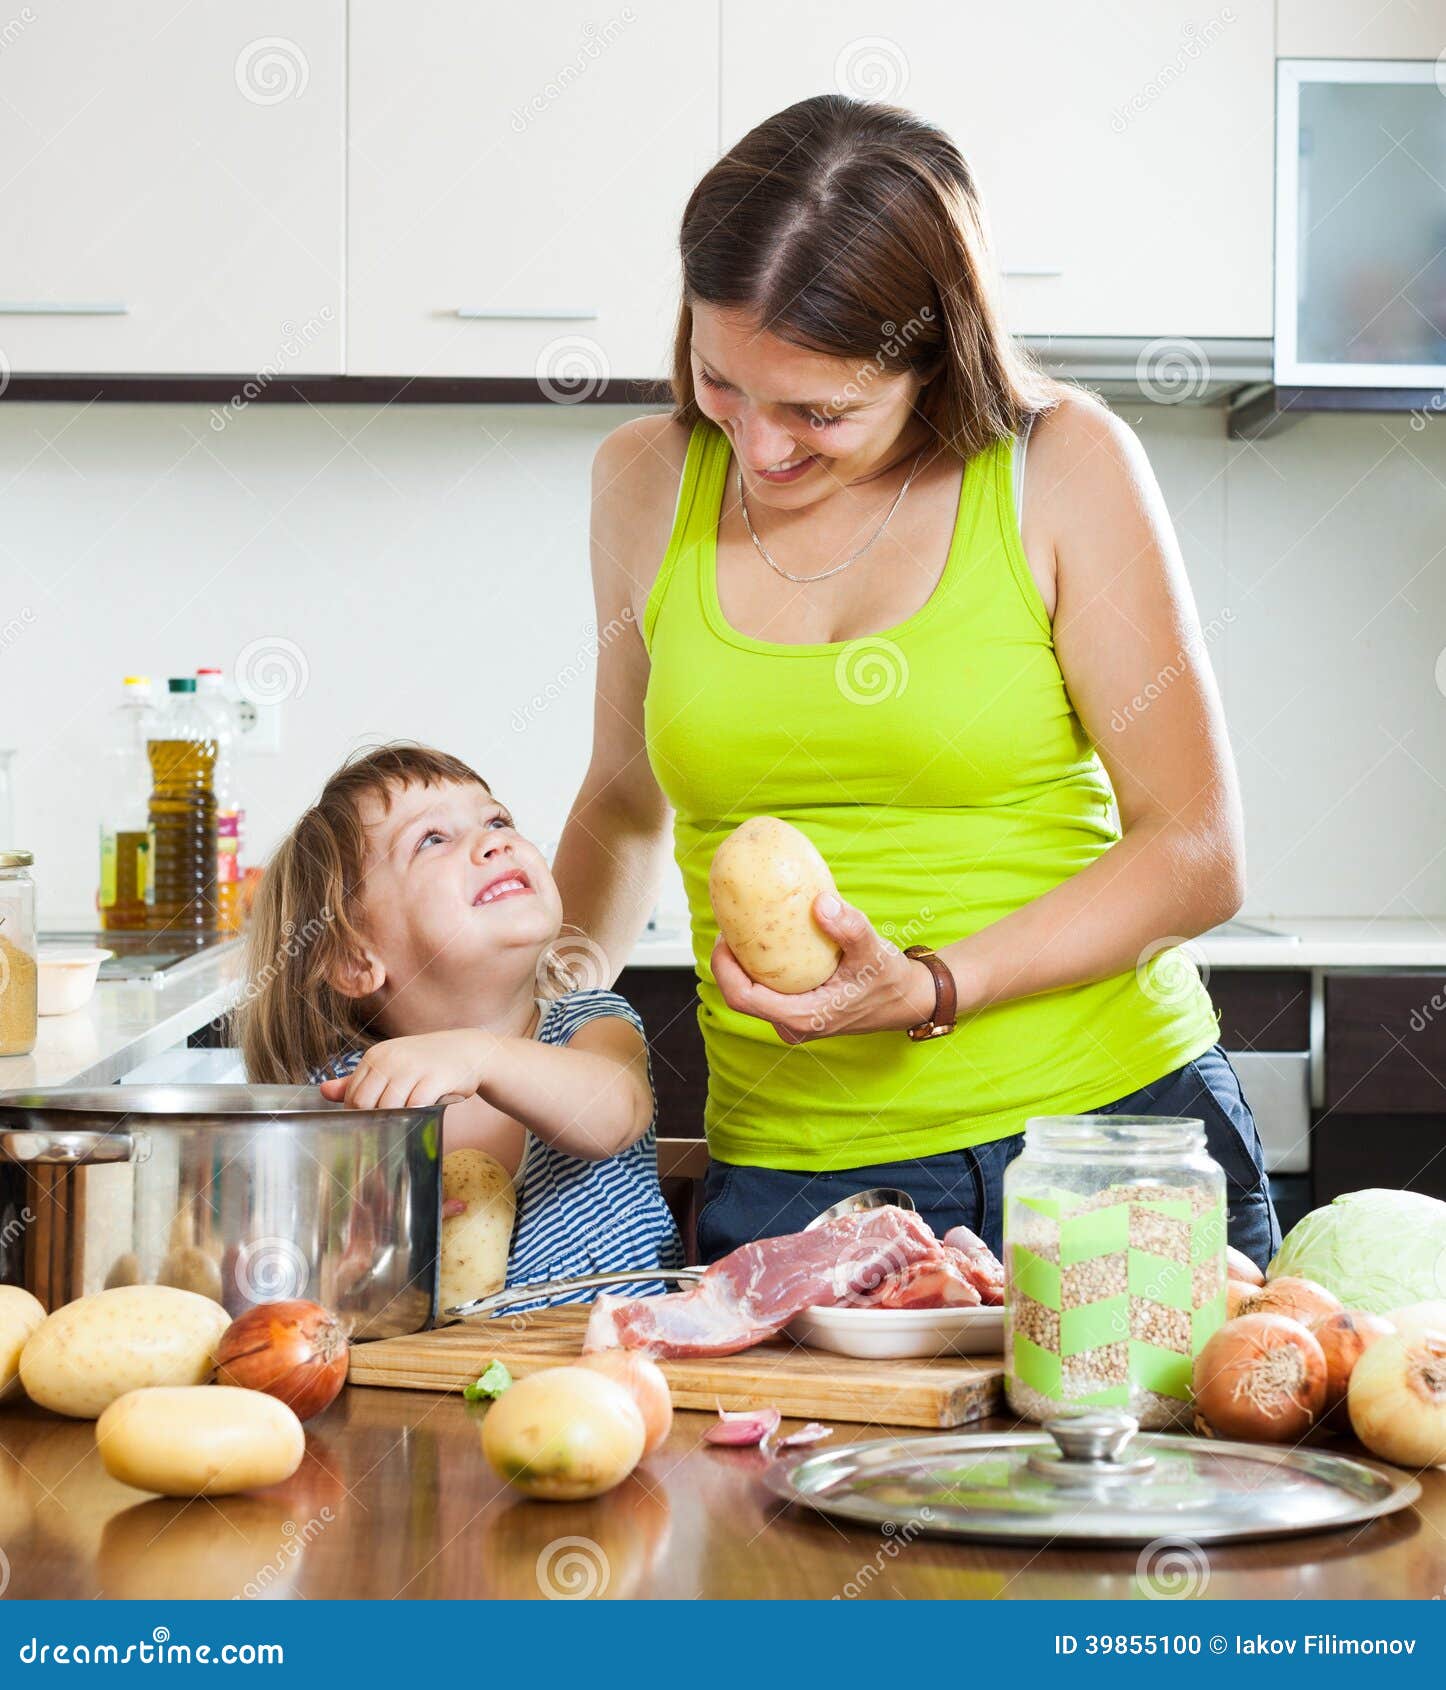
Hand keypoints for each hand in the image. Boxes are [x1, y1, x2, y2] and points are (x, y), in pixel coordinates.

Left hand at [318, 1029, 494, 1110]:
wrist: (468, 1051)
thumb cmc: (424, 1063)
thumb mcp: (389, 1065)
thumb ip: (357, 1080)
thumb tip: (324, 1091)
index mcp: (375, 1056)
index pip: (353, 1096)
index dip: (359, 1114)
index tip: (372, 1122)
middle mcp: (391, 1059)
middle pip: (366, 1104)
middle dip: (375, 1119)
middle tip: (389, 1125)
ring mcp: (413, 1067)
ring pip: (389, 1107)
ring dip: (397, 1118)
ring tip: (408, 1117)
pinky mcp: (435, 1078)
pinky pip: (416, 1106)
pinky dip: (417, 1114)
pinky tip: (424, 1111)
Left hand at [710, 894, 950, 1043]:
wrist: (905, 1000)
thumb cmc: (889, 980)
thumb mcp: (874, 952)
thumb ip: (850, 928)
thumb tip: (820, 901)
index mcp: (801, 1018)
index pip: (743, 998)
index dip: (723, 967)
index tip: (723, 935)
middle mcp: (792, 1024)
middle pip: (740, 995)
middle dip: (728, 962)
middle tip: (730, 924)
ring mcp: (794, 1020)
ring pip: (752, 993)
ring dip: (742, 963)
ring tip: (742, 927)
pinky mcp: (798, 1010)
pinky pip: (766, 990)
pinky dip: (759, 966)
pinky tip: (765, 939)